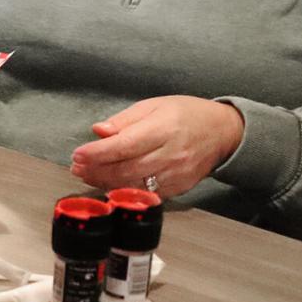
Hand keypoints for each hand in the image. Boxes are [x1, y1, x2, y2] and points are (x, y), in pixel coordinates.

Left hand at [70, 96, 243, 196]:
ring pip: (134, 185)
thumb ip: (124, 120)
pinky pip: (147, 194)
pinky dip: (125, 191)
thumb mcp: (153, 106)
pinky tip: (109, 183)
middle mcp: (171, 154)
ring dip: (106, 182)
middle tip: (77, 167)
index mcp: (163, 129)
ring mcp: (176, 175)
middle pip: (126, 169)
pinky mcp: (179, 188)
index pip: (124, 145)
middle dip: (96, 170)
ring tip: (87, 174)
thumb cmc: (186, 114)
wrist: (223, 132)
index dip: (98, 153)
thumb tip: (98, 131)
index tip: (78, 154)